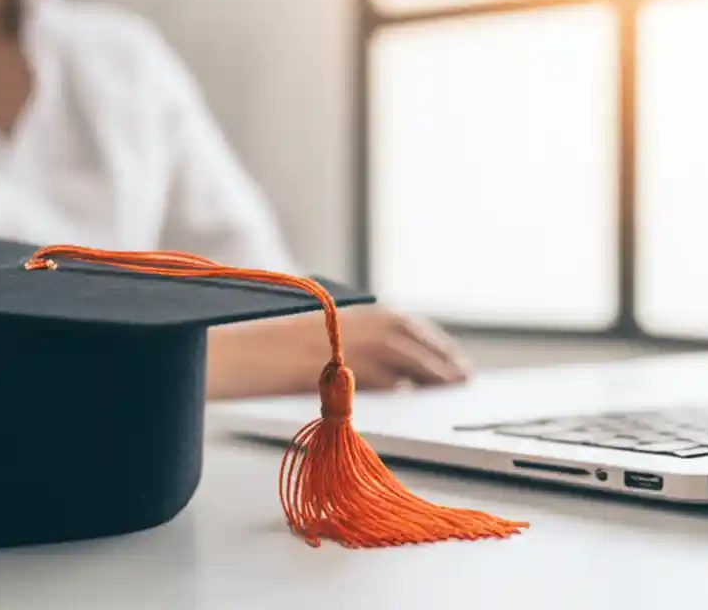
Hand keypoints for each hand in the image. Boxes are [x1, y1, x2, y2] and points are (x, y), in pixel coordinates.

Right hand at [205, 306, 469, 398]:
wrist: (245, 350)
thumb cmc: (272, 341)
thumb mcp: (321, 328)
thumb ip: (353, 338)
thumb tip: (386, 363)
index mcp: (357, 309)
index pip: (408, 325)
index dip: (433, 341)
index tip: (451, 355)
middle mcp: (363, 322)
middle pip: (416, 341)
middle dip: (443, 359)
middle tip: (462, 375)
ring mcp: (358, 347)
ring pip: (410, 361)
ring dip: (435, 374)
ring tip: (452, 386)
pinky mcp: (350, 373)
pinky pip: (387, 382)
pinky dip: (404, 389)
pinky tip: (415, 397)